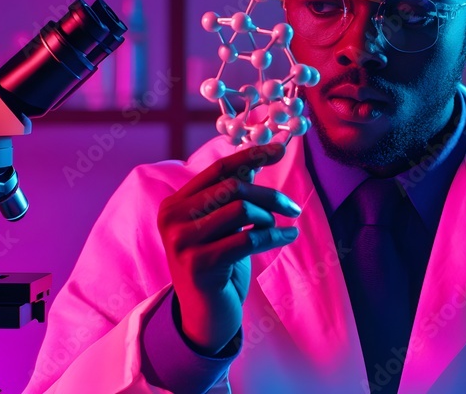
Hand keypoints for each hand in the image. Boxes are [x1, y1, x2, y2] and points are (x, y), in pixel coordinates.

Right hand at [157, 142, 300, 354]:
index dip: (251, 156)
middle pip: (233, 188)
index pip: (218, 169)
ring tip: (275, 230)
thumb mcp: (222, 225)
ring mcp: (182, 242)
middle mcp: (172, 218)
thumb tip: (259, 157)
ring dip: (268, 219)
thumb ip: (233, 193)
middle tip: (293, 208)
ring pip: (241, 210)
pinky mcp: (199, 265)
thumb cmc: (218, 265)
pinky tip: (288, 237)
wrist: (205, 315)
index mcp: (175, 204)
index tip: (281, 150)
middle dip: (269, 195)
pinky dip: (275, 236)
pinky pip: (248, 239)